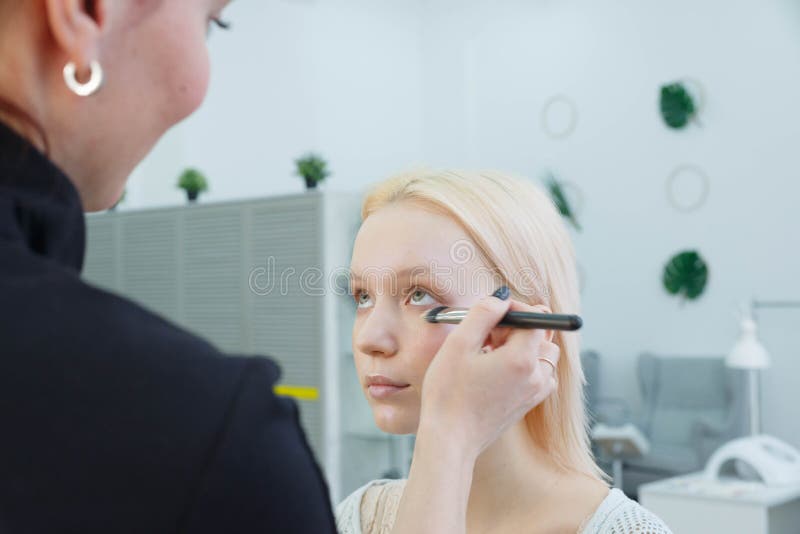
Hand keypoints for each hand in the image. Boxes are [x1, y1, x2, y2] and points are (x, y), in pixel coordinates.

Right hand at [418, 290, 560, 458]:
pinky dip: (523, 365)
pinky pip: (538, 374)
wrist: (450, 439)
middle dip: (516, 328)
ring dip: (521, 347)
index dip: (513, 309)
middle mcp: (536, 376)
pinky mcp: (528, 404)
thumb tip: (500, 299)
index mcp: (522, 359)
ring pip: (542, 355)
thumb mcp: (459, 344)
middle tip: (484, 336)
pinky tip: (494, 371)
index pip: (534, 318)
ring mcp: (535, 392)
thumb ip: (483, 313)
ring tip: (489, 353)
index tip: (490, 313)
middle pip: (540, 336)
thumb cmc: (449, 393)